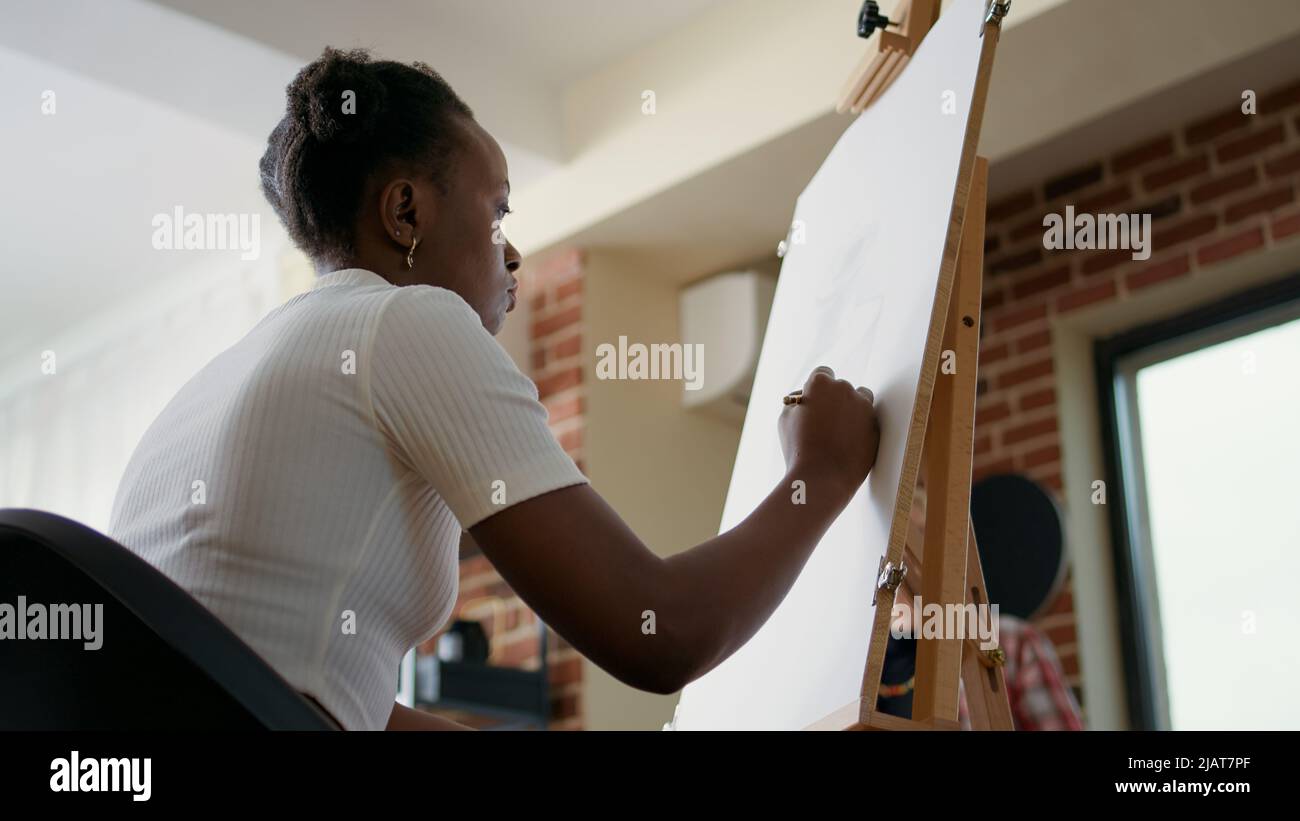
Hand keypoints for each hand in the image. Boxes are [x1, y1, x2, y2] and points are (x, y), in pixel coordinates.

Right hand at [778, 365, 880, 497]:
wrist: (822, 478)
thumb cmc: (798, 448)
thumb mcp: (786, 420)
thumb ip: (797, 403)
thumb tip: (805, 399)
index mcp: (821, 383)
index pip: (822, 373)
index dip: (817, 387)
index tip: (814, 399)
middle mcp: (845, 389)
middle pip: (841, 386)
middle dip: (834, 399)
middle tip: (823, 419)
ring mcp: (864, 407)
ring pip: (861, 398)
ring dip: (853, 407)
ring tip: (839, 428)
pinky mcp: (876, 426)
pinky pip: (869, 420)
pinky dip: (861, 427)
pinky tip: (848, 442)